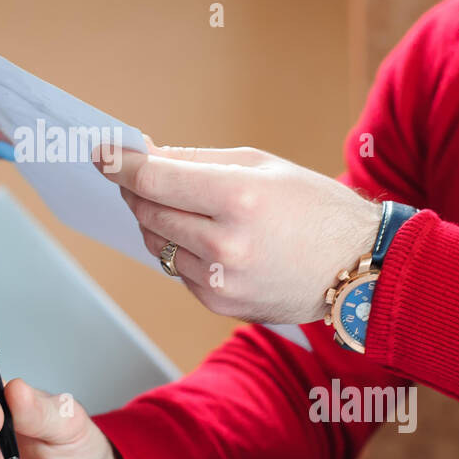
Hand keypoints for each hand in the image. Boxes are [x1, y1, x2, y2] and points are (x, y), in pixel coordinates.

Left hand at [97, 142, 381, 323]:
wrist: (359, 267)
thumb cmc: (313, 207)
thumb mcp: (260, 166)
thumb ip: (196, 161)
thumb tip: (143, 156)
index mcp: (238, 198)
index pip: (154, 180)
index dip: (119, 165)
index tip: (99, 153)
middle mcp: (225, 244)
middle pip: (148, 212)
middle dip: (134, 190)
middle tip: (131, 174)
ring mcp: (221, 280)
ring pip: (157, 243)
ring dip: (154, 220)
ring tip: (174, 204)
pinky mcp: (219, 304)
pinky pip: (177, 270)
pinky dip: (179, 249)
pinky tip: (202, 237)